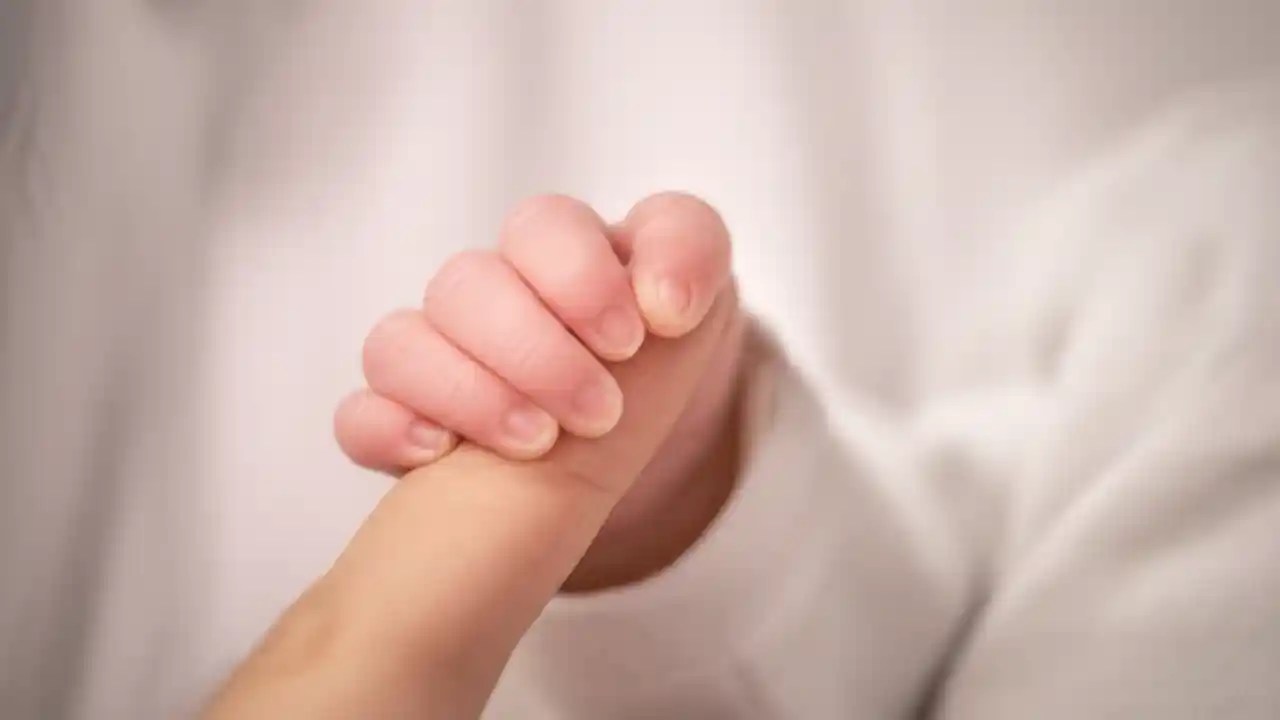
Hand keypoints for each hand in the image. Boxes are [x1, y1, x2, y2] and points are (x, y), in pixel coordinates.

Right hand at [204, 280, 737, 718]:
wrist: (631, 413)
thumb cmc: (654, 344)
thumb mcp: (694, 290)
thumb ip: (690, 254)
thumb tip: (663, 299)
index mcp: (553, 251)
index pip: (544, 226)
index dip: (581, 277)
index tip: (634, 339)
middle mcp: (485, 292)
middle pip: (465, 284)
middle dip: (535, 350)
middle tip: (601, 410)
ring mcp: (436, 354)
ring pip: (399, 344)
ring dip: (470, 392)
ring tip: (538, 440)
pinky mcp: (404, 419)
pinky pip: (359, 415)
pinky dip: (390, 428)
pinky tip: (439, 453)